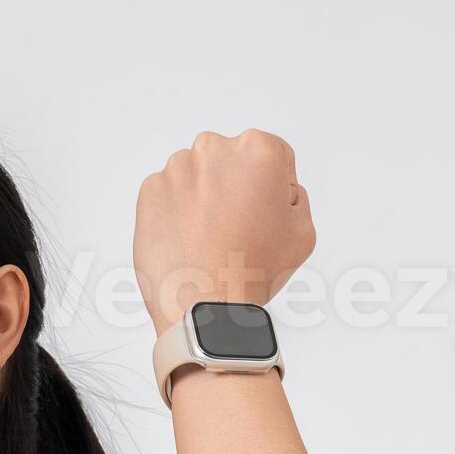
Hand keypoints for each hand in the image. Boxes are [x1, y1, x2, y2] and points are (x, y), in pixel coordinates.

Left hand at [134, 130, 314, 333]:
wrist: (203, 305)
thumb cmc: (252, 271)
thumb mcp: (304, 232)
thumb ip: (296, 199)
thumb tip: (280, 194)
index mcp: (257, 149)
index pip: (273, 155)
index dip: (275, 187)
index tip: (267, 212)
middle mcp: (214, 148)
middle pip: (231, 163)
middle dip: (236, 188)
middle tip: (240, 229)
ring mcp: (177, 169)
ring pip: (198, 178)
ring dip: (205, 200)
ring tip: (212, 240)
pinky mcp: (150, 191)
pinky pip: (169, 196)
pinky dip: (177, 214)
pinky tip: (190, 242)